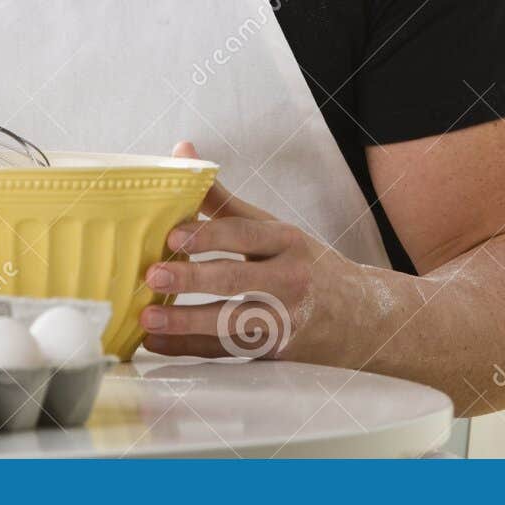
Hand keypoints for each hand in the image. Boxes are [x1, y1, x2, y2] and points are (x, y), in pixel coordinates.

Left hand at [137, 140, 361, 364]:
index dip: (209, 235)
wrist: (356, 315)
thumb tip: (182, 153)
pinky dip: (190, 349)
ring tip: (148, 318)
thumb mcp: (272, 228)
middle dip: (193, 279)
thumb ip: (222, 198)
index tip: (173, 236)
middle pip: (237, 280)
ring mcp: (283, 320)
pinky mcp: (273, 351)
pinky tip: (158, 342)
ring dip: (187, 323)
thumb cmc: (302, 263)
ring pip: (231, 323)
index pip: (245, 235)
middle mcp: (288, 280)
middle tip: (153, 275)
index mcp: (285, 241)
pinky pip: (227, 352)